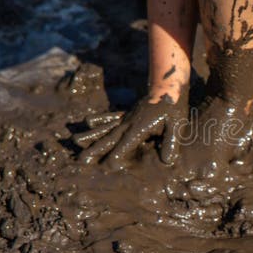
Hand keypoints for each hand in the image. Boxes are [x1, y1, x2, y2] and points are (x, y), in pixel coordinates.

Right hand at [73, 94, 187, 168]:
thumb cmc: (174, 106)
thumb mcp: (177, 124)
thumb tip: (167, 161)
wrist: (168, 85)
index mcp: (140, 127)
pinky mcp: (128, 113)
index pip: (126, 144)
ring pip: (105, 128)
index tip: (107, 166)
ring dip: (91, 136)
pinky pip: (110, 117)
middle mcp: (129, 122)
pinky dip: (99, 120)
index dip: (117, 155)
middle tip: (81, 160)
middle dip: (96, 149)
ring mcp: (127, 117)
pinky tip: (87, 122)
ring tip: (74, 141)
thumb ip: (171, 142)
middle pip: (109, 138)